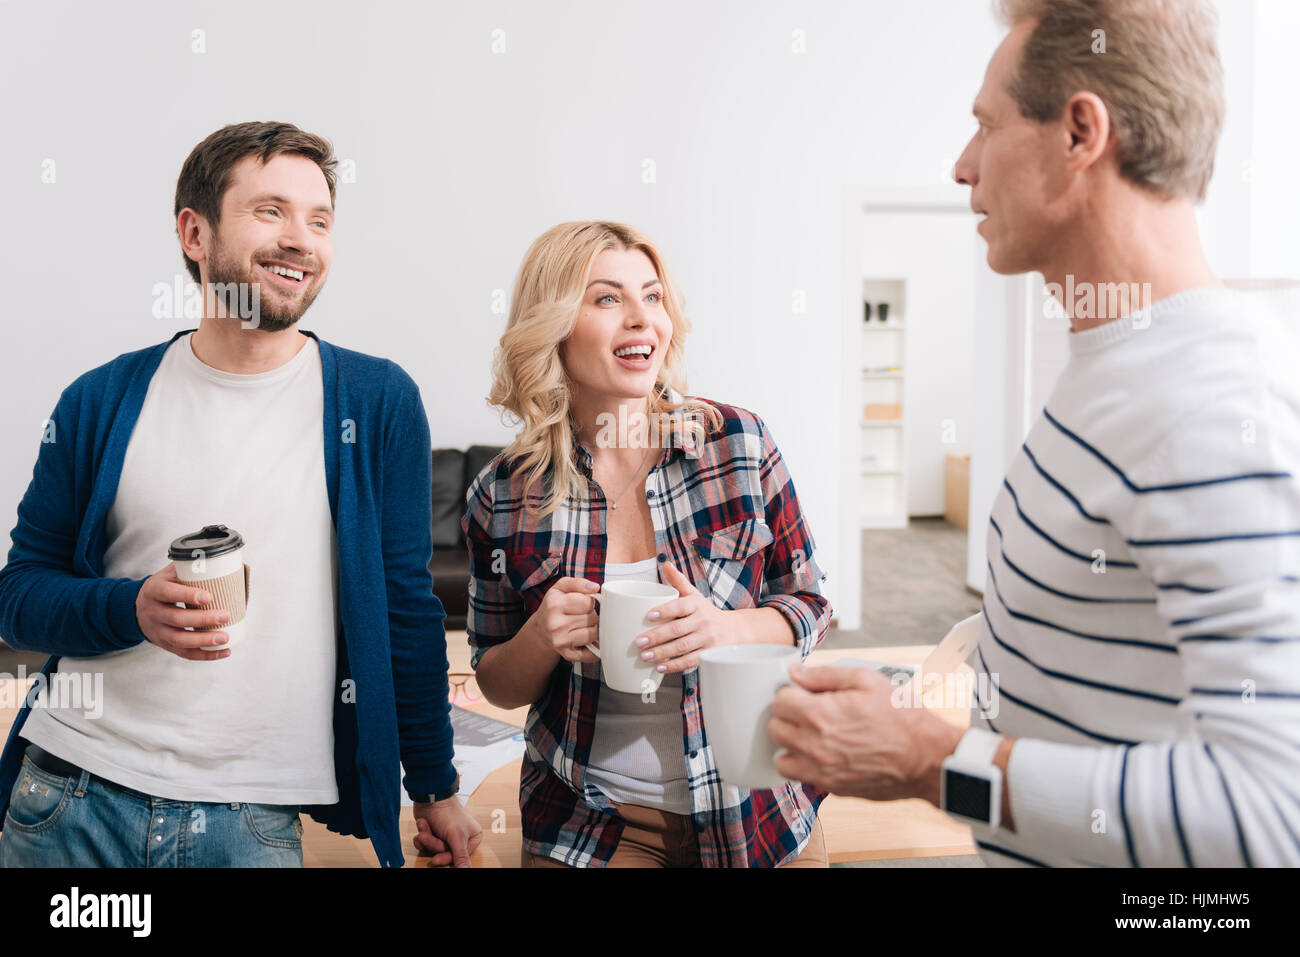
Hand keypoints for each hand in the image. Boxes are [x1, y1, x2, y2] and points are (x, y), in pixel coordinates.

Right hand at [134, 562, 232, 660]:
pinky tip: (224, 652)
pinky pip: (184, 653)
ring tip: (225, 638)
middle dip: (202, 620)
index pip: (168, 593)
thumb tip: (220, 558)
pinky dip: (204, 655)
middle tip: (225, 616)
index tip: (208, 596)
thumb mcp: (169, 573)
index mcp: (154, 590)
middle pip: (176, 619)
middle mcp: (153, 612)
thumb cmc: (163, 586)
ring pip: (179, 639)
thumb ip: (189, 566)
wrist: (137, 607)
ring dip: (203, 641)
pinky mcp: (165, 644)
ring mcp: (157, 631)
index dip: (187, 596)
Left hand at [413, 798, 483, 866]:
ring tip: (424, 827)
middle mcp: (460, 837)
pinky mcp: (433, 833)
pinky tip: (422, 825)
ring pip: (434, 850)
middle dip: (434, 844)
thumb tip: (466, 870)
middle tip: (427, 836)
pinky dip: (421, 836)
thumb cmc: (447, 812)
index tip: (436, 859)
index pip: (460, 857)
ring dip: (427, 838)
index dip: (446, 857)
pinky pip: (425, 845)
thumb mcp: (456, 836)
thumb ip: (460, 856)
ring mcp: (446, 836)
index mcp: (472, 837)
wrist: (430, 796)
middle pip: (445, 853)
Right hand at [526, 576, 600, 663]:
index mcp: (554, 604)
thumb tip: (595, 587)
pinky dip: (593, 647)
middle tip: (580, 615)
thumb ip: (578, 583)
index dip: (588, 602)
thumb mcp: (561, 588)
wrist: (541, 629)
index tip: (582, 603)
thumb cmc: (553, 607)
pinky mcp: (567, 654)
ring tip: (580, 626)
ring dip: (591, 629)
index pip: (588, 602)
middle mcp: (555, 624)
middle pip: (592, 618)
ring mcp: (560, 641)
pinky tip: (585, 640)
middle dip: (590, 615)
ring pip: (593, 634)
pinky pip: (591, 652)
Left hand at [635, 561, 736, 674]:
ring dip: (662, 652)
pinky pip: (689, 661)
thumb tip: (665, 564)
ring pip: (682, 647)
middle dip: (657, 636)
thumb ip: (679, 581)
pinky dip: (674, 665)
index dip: (665, 610)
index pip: (680, 606)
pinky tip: (660, 667)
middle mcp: (703, 621)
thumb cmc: (707, 612)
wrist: (734, 630)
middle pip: (677, 630)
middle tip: (639, 641)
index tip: (648, 615)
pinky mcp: (708, 654)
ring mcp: (706, 639)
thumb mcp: (695, 595)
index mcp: (696, 605)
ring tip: (645, 656)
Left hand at [769, 662, 962, 802]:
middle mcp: (814, 744)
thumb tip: (795, 672)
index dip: (790, 694)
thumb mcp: (867, 680)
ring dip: (790, 743)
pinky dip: (801, 765)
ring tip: (810, 734)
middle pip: (774, 728)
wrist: (928, 758)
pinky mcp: (831, 787)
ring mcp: (821, 770)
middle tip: (806, 712)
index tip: (802, 694)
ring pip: (780, 756)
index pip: (779, 702)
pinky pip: (798, 777)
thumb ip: (825, 675)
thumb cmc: (904, 717)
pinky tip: (819, 754)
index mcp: (820, 713)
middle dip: (786, 716)